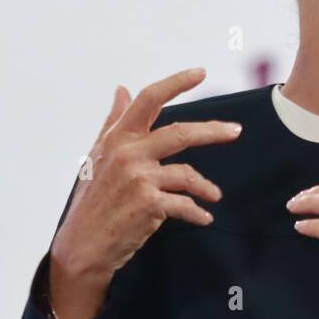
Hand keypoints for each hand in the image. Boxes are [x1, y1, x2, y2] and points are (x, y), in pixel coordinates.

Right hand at [47, 67, 241, 318]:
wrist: (82, 246)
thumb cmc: (92, 201)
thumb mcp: (97, 156)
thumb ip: (113, 122)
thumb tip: (122, 89)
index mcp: (117, 138)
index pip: (148, 100)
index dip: (175, 83)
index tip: (200, 72)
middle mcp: (127, 154)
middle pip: (181, 133)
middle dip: (213, 131)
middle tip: (236, 131)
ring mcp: (138, 179)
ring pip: (187, 174)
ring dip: (205, 187)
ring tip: (214, 196)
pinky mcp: (149, 204)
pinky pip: (184, 204)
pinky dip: (197, 212)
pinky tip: (203, 218)